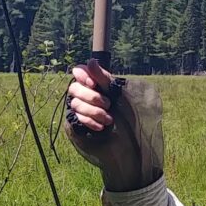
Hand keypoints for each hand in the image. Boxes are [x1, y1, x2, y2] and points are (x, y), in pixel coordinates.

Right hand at [65, 61, 155, 191]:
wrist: (131, 143)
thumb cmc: (129, 115)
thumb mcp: (119, 94)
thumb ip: (104, 78)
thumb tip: (91, 61)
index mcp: (95, 83)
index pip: (79, 72)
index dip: (83, 76)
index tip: (95, 83)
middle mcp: (84, 94)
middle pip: (75, 88)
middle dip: (91, 97)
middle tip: (108, 104)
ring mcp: (80, 110)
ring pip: (75, 104)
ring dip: (93, 111)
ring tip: (108, 119)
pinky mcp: (77, 124)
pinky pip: (76, 119)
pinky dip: (89, 122)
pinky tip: (101, 127)